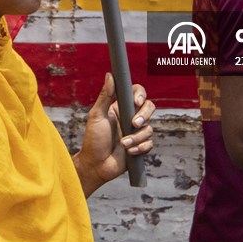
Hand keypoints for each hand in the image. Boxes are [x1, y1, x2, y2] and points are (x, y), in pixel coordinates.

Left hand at [73, 73, 154, 196]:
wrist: (96, 166)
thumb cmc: (93, 140)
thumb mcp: (97, 116)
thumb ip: (105, 96)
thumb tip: (110, 75)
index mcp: (120, 108)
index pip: (136, 94)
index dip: (140, 94)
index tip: (136, 101)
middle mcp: (130, 118)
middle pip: (149, 107)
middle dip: (144, 115)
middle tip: (134, 124)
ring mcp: (136, 133)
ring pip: (149, 128)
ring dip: (136, 137)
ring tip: (123, 144)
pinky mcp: (140, 146)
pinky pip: (149, 143)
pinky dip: (139, 148)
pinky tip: (129, 152)